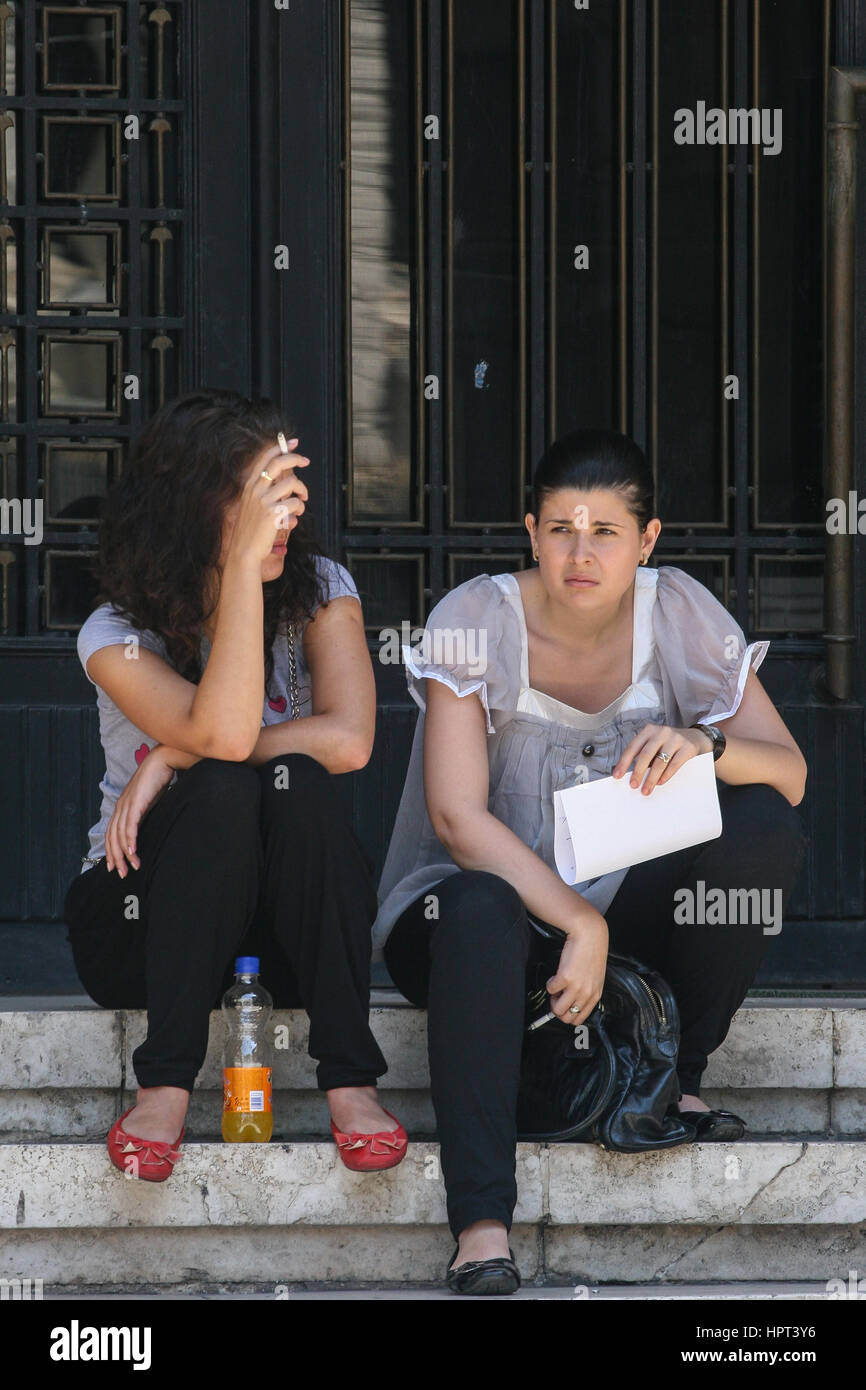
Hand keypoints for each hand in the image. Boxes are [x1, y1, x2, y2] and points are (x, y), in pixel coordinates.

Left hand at [105, 747, 175, 876]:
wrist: (163, 759)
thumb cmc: (158, 779)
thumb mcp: (149, 800)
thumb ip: (144, 813)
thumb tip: (146, 827)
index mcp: (122, 806)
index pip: (112, 833)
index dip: (112, 851)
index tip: (116, 866)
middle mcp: (121, 806)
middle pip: (113, 837)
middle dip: (116, 858)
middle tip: (121, 874)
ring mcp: (127, 804)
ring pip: (120, 834)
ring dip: (125, 853)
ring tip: (132, 867)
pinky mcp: (136, 802)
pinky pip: (130, 825)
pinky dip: (130, 840)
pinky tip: (133, 852)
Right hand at [227, 439, 310, 563]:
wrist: (243, 551)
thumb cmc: (251, 531)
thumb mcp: (253, 506)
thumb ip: (266, 493)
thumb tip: (288, 482)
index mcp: (249, 486)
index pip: (265, 458)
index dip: (280, 447)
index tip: (293, 442)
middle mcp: (255, 489)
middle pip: (279, 462)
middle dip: (295, 458)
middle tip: (306, 461)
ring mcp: (264, 500)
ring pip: (292, 483)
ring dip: (302, 491)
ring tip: (303, 499)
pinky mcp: (273, 513)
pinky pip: (296, 504)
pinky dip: (299, 510)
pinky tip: (294, 519)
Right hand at [545, 912, 608, 1025]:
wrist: (589, 935)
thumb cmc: (592, 953)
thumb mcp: (595, 977)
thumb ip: (587, 990)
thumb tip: (573, 1000)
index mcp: (595, 995)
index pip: (579, 1019)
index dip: (568, 1015)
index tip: (563, 1006)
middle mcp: (586, 994)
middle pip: (566, 1018)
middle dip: (558, 1009)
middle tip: (557, 997)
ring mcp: (576, 987)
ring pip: (557, 1009)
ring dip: (552, 1000)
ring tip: (555, 988)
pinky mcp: (565, 977)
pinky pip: (550, 989)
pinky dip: (549, 984)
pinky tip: (555, 975)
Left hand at [612, 723, 710, 795]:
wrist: (696, 737)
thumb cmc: (669, 744)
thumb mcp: (656, 744)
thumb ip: (645, 755)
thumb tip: (631, 775)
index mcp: (649, 730)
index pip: (633, 747)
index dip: (624, 762)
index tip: (617, 776)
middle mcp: (661, 732)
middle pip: (646, 754)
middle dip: (638, 772)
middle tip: (633, 785)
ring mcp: (675, 738)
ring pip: (660, 761)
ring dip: (651, 778)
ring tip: (646, 789)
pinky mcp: (688, 747)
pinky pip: (674, 764)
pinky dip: (666, 775)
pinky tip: (660, 783)